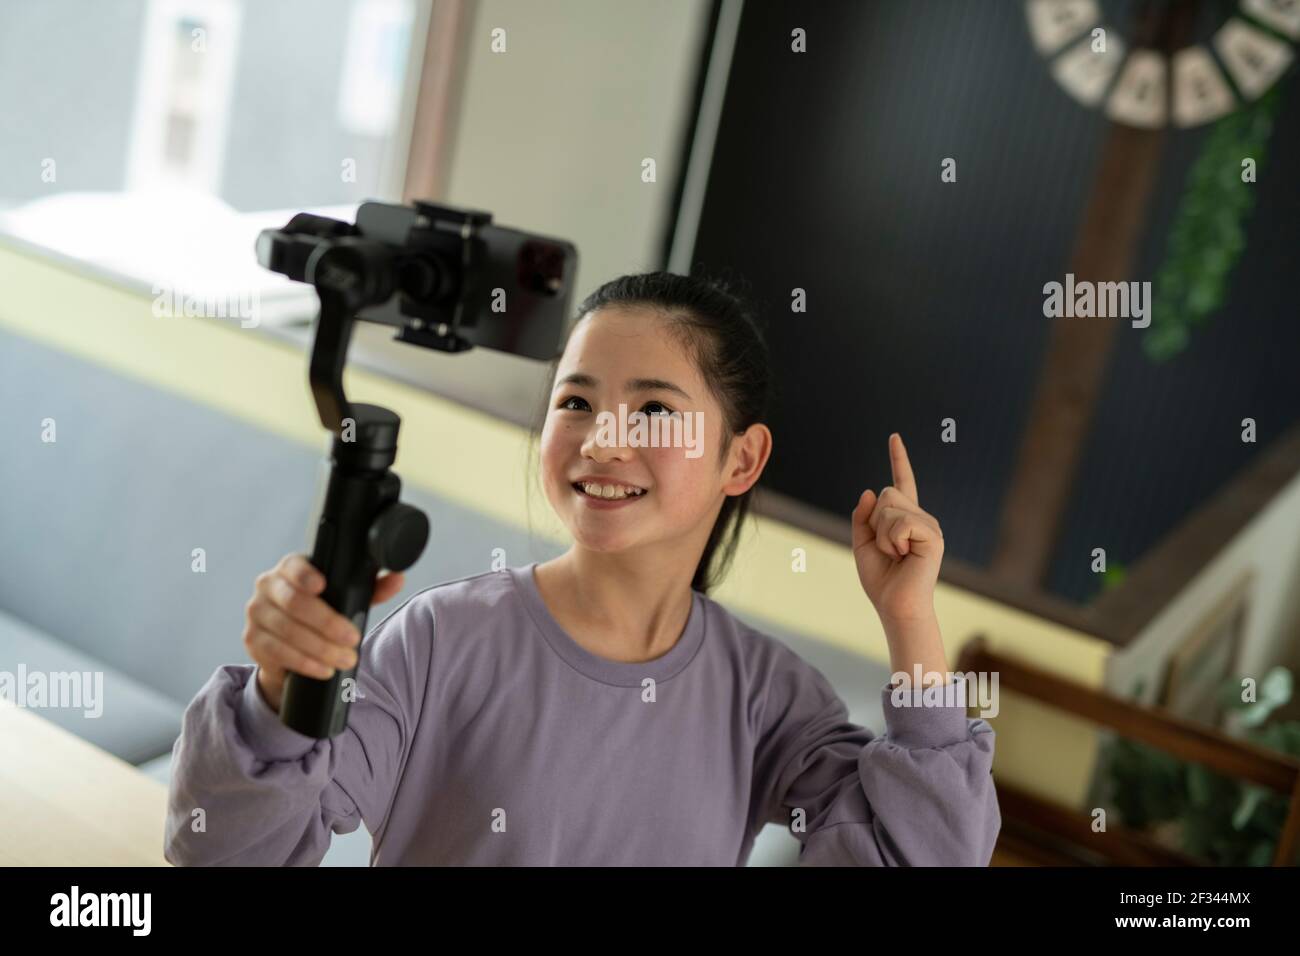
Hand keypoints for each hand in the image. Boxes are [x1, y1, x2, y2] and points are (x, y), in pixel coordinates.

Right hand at [243, 553, 405, 712]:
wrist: (290, 641)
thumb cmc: (322, 610)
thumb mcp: (347, 597)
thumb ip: (372, 587)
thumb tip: (397, 578)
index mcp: (290, 568)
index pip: (293, 566)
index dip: (306, 575)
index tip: (323, 586)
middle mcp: (267, 586)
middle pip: (294, 603)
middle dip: (327, 623)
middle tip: (353, 639)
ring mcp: (256, 613)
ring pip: (287, 631)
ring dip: (320, 648)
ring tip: (344, 659)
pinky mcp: (252, 639)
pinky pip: (277, 652)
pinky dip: (304, 662)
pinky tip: (323, 669)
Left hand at [851, 433, 943, 626]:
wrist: (895, 606)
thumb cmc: (881, 580)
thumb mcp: (862, 544)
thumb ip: (863, 517)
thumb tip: (869, 490)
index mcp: (906, 519)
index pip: (902, 483)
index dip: (898, 459)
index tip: (894, 437)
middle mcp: (922, 518)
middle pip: (886, 493)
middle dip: (875, 521)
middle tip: (888, 550)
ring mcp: (930, 525)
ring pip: (889, 506)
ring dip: (882, 534)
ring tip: (896, 555)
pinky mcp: (933, 536)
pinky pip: (899, 522)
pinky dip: (892, 540)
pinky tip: (903, 556)